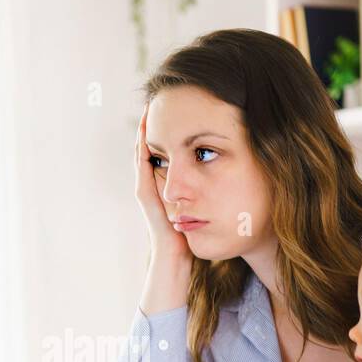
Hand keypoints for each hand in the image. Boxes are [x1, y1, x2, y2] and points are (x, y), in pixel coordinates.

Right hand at [133, 104, 191, 263]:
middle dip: (151, 128)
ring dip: (143, 133)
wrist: (174, 257)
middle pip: (148, 149)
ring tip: (148, 111)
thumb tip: (219, 173)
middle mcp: (150, 186)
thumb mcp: (196, 206)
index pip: (159, 154)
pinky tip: (145, 134)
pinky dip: (142, 149)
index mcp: (161, 186)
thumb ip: (201, 192)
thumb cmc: (188, 235)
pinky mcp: (145, 195)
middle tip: (154, 104)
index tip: (170, 113)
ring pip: (141, 154)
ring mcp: (145, 190)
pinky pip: (142, 167)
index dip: (163, 134)